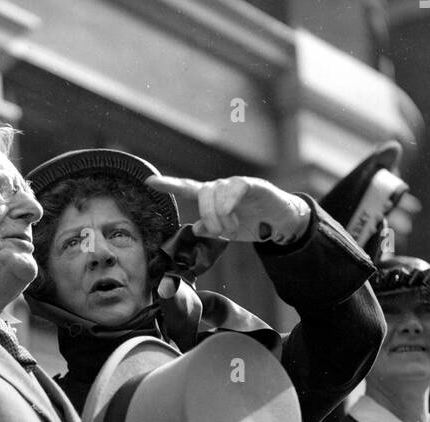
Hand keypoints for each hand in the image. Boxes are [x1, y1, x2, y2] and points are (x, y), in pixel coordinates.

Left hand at [148, 175, 310, 243]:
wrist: (280, 221)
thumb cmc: (252, 223)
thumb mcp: (227, 231)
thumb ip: (210, 230)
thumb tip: (196, 229)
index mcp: (211, 198)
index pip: (187, 188)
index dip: (169, 184)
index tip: (149, 181)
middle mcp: (220, 187)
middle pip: (202, 196)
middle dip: (208, 218)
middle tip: (221, 232)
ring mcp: (234, 184)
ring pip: (216, 197)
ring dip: (222, 218)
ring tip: (234, 228)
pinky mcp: (250, 184)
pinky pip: (234, 190)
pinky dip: (230, 205)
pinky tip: (234, 215)